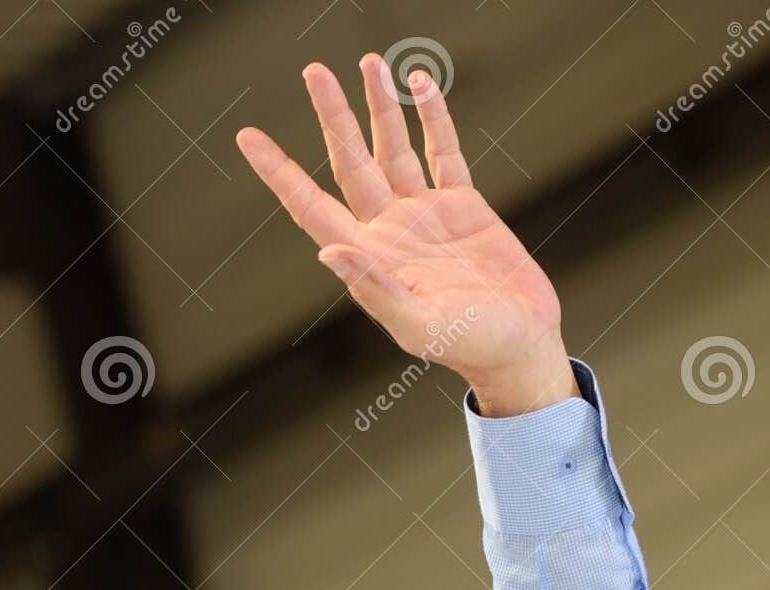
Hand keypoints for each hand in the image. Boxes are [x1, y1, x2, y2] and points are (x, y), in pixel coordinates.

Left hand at [236, 56, 579, 415]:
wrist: (520, 344)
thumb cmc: (471, 346)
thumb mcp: (419, 325)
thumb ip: (375, 290)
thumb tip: (329, 252)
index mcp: (370, 257)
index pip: (312, 206)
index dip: (279, 172)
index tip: (249, 138)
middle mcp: (390, 229)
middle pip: (350, 162)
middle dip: (332, 117)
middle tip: (315, 71)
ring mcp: (424, 214)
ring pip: (393, 148)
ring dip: (380, 107)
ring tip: (368, 62)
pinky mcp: (462, 205)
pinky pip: (442, 151)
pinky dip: (432, 118)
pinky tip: (420, 84)